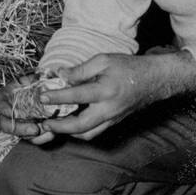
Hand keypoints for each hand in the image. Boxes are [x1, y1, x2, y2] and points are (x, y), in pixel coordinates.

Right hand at [0, 75, 56, 145]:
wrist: (50, 92)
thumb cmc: (40, 82)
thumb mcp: (37, 77)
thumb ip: (37, 78)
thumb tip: (42, 77)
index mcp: (8, 95)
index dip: (2, 108)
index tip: (11, 112)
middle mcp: (11, 111)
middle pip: (6, 124)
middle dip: (19, 128)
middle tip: (35, 129)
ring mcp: (20, 122)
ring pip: (19, 134)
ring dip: (32, 135)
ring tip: (48, 131)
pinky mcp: (30, 131)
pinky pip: (32, 139)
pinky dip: (42, 138)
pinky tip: (51, 134)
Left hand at [39, 51, 195, 141]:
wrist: (154, 80)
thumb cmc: (128, 67)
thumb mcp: (104, 60)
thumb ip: (81, 69)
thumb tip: (60, 75)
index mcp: (105, 91)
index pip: (76, 96)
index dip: (57, 97)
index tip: (42, 96)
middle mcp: (109, 109)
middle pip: (81, 126)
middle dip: (60, 127)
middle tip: (45, 123)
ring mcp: (112, 119)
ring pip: (88, 134)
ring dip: (69, 132)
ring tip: (54, 125)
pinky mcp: (114, 122)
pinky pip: (95, 131)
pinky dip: (80, 131)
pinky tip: (69, 123)